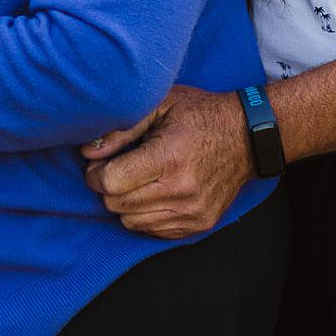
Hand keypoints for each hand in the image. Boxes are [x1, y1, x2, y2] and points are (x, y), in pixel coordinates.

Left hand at [82, 85, 251, 238]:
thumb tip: (87, 153)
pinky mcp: (199, 224)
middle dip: (108, 188)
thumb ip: (121, 130)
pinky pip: (152, 231)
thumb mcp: (160, 105)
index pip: (112, 183)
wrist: (247, 137)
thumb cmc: (199, 115)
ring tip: (138, 180)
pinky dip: (145, 215)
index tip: (100, 163)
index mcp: (169, 158)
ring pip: (131, 222)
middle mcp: (182, 190)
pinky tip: (154, 192)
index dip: (97, 173)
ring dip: (125, 203)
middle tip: (117, 169)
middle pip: (117, 205)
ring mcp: (192, 212)